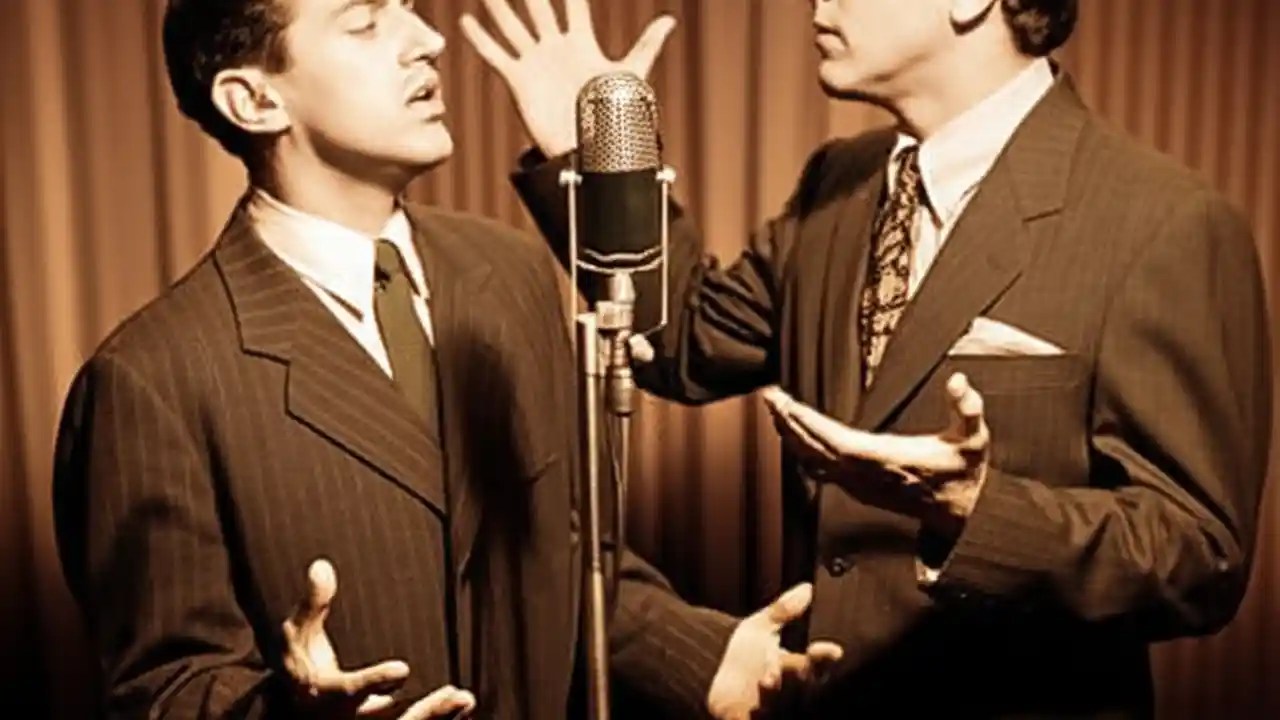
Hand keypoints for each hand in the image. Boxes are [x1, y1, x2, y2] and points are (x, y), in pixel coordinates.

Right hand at [282, 559, 476, 717]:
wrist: (302, 703)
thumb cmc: (302, 662)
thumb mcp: (298, 634)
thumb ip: (312, 605)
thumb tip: (321, 567)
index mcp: (327, 693)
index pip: (350, 691)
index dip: (375, 682)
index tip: (402, 669)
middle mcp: (349, 716)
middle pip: (387, 718)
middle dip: (423, 710)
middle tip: (455, 694)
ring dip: (437, 716)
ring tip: (464, 698)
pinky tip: (463, 709)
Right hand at [460, 0, 675, 155]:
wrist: (586, 146)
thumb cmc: (612, 113)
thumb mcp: (631, 73)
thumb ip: (647, 45)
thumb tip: (670, 20)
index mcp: (581, 43)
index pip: (574, 5)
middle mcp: (555, 48)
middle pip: (538, 8)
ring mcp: (535, 62)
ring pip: (513, 26)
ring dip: (499, 7)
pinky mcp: (519, 79)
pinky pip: (496, 54)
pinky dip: (480, 39)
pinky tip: (468, 22)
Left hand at [706, 583, 842, 719]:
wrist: (711, 680)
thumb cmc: (742, 656)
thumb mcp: (761, 628)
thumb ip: (783, 610)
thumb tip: (806, 587)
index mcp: (799, 669)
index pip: (819, 664)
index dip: (824, 658)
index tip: (831, 649)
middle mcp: (791, 692)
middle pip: (803, 687)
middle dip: (797, 676)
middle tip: (790, 665)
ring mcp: (774, 709)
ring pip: (784, 705)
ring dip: (777, 693)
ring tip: (767, 679)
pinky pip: (760, 719)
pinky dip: (758, 714)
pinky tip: (753, 706)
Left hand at [762, 373, 989, 535]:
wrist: (962, 514)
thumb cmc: (964, 474)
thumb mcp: (974, 438)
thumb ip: (967, 408)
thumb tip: (958, 381)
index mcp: (885, 460)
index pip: (836, 441)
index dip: (809, 424)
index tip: (788, 404)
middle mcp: (865, 475)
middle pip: (815, 448)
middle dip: (789, 422)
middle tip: (769, 397)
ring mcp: (858, 485)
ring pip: (813, 461)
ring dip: (791, 435)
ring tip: (774, 410)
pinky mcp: (857, 489)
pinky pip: (819, 470)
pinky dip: (801, 452)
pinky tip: (791, 439)